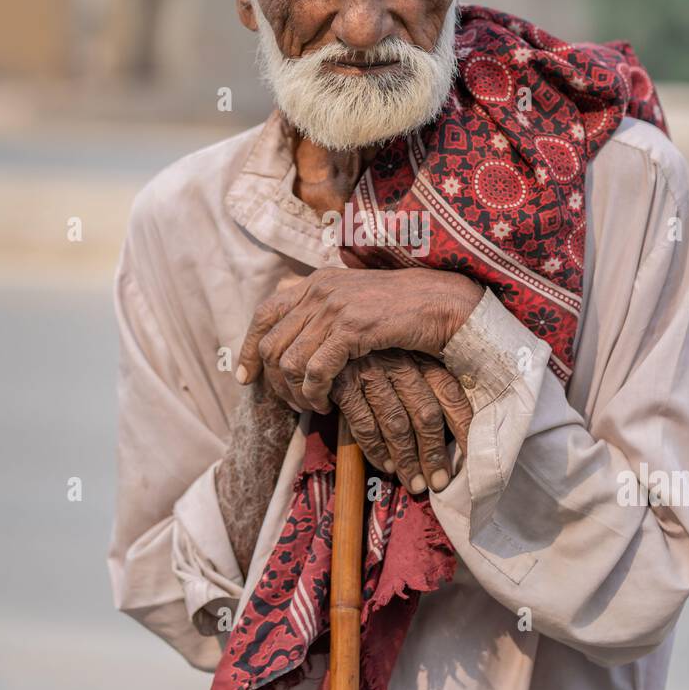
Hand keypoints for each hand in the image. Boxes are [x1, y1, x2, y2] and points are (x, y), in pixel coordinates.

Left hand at [237, 267, 481, 412]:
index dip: (248, 348)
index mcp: (316, 282)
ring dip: (296, 392)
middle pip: (271, 343)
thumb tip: (295, 330)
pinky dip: (315, 393)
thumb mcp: (355, 302)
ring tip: (311, 407)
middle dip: (274, 381)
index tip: (245, 377)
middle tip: (288, 405)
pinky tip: (326, 405)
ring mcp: (334, 308)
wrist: (443, 303)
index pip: (264, 313)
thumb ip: (324, 309)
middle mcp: (319, 290)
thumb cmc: (404, 309)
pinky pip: (316, 370)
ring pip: (290, 360)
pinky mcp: (352, 328)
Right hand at [331, 350, 472, 493]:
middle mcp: (399, 361)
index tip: (472, 455)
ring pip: (396, 424)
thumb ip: (422, 380)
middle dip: (433, 453)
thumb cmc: (372, 347)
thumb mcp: (403, 352)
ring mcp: (370, 371)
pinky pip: (363, 424)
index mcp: (420, 354)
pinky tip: (385, 466)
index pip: (450, 391)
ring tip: (415, 484)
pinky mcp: (343, 382)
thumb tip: (451, 425)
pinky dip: (376, 450)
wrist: (327, 328)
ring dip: (406, 460)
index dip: (463, 425)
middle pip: (426, 414)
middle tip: (440, 482)